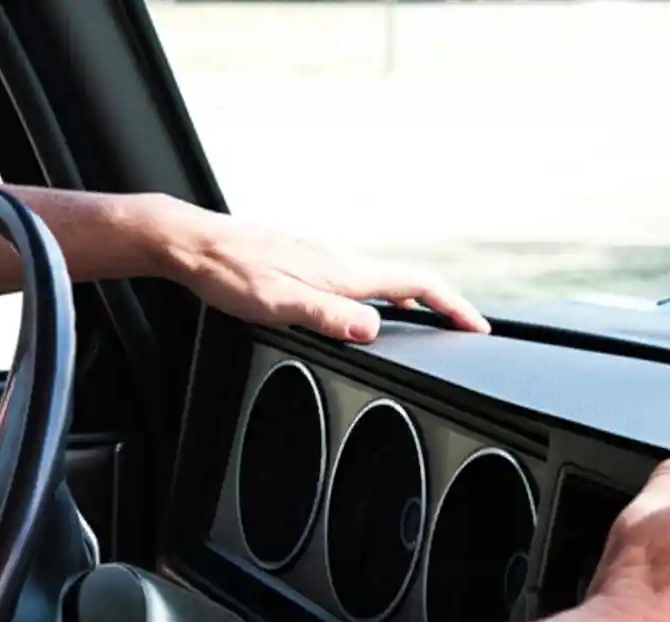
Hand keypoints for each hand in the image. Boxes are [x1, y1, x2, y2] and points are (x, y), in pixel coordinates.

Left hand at [140, 195, 489, 341]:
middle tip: (461, 330)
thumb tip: (372, 328)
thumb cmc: (228, 273)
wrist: (192, 243)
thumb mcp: (277, 302)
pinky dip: (380, 299)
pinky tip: (364, 313)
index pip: (416, 283)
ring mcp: (322, 263)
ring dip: (412, 302)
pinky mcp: (305, 266)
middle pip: (406, 283)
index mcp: (341, 273)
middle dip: (440, 306)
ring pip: (381, 283)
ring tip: (427, 325)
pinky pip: (357, 283)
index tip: (477, 325)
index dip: (453, 304)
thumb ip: (327, 316)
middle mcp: (338, 263)